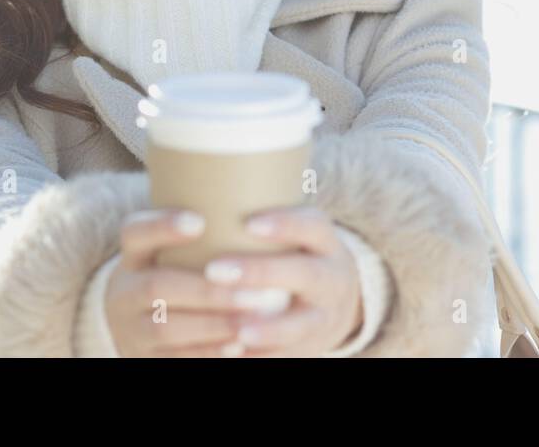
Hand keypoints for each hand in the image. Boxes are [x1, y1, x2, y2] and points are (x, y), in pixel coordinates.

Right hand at [104, 208, 255, 356]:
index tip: (199, 221)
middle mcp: (125, 291)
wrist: (137, 326)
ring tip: (254, 318)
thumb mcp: (175, 252)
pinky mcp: (145, 359)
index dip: (163, 226)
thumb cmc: (176, 275)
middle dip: (209, 290)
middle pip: (158, 286)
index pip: (135, 232)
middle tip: (255, 291)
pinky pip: (175, 358)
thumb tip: (259, 190)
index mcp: (134, 256)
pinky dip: (209, 352)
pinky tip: (239, 345)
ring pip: (166, 328)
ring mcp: (131, 329)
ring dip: (215, 324)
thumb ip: (205, 232)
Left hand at [202, 205, 363, 356]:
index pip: (312, 225)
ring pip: (300, 325)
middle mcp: (331, 278)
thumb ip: (261, 217)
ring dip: (266, 328)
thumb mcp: (296, 234)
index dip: (284, 224)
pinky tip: (230, 353)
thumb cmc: (298, 256)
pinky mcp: (310, 348)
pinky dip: (260, 357)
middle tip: (214, 270)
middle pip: (305, 274)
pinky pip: (287, 356)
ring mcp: (323, 317)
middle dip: (260, 272)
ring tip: (234, 328)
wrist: (340, 303)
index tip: (248, 222)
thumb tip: (198, 180)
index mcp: (325, 242)